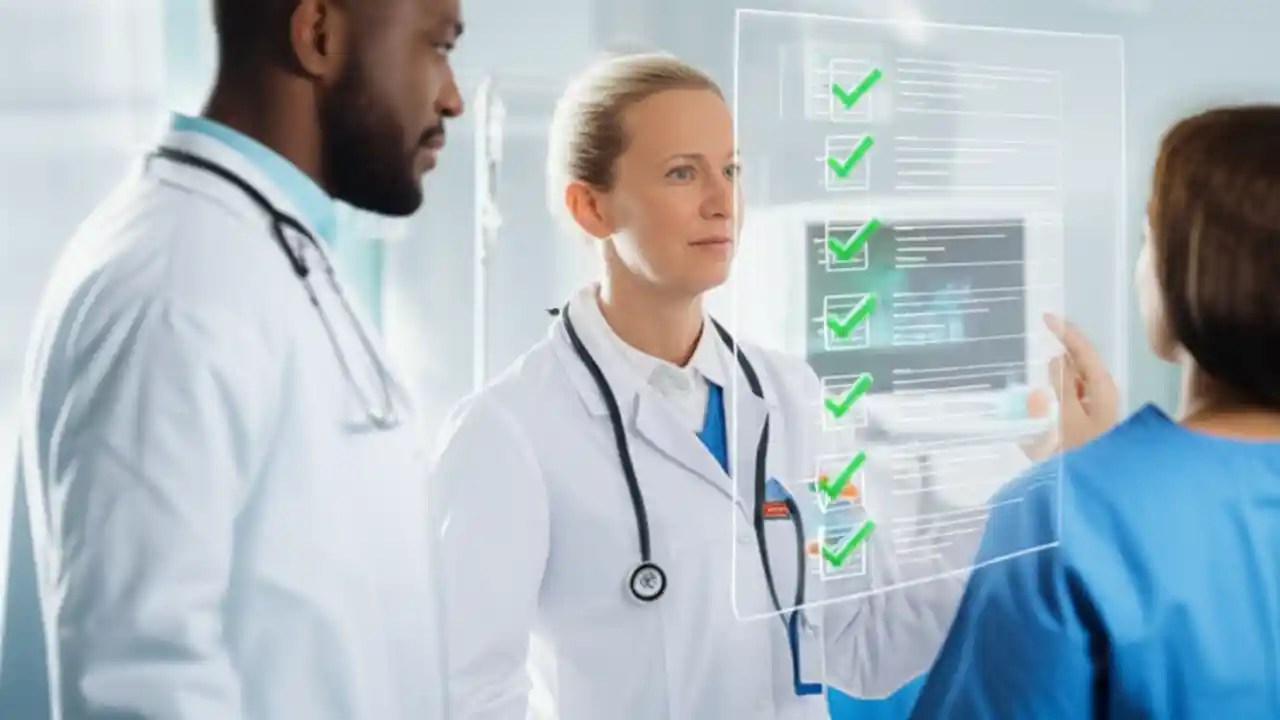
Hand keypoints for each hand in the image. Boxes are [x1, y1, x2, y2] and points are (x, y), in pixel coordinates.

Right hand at [1043, 313, 1120, 450]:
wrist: (1099, 485)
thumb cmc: (1083, 450)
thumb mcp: (1067, 416)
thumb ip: (1061, 384)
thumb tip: (1058, 359)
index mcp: (1100, 386)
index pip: (1082, 350)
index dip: (1065, 331)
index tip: (1046, 317)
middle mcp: (1101, 391)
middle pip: (1079, 362)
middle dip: (1060, 350)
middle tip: (1040, 338)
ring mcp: (1095, 405)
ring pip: (1073, 380)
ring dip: (1056, 376)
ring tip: (1038, 378)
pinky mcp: (1087, 418)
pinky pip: (1068, 397)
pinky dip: (1055, 393)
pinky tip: (1041, 402)